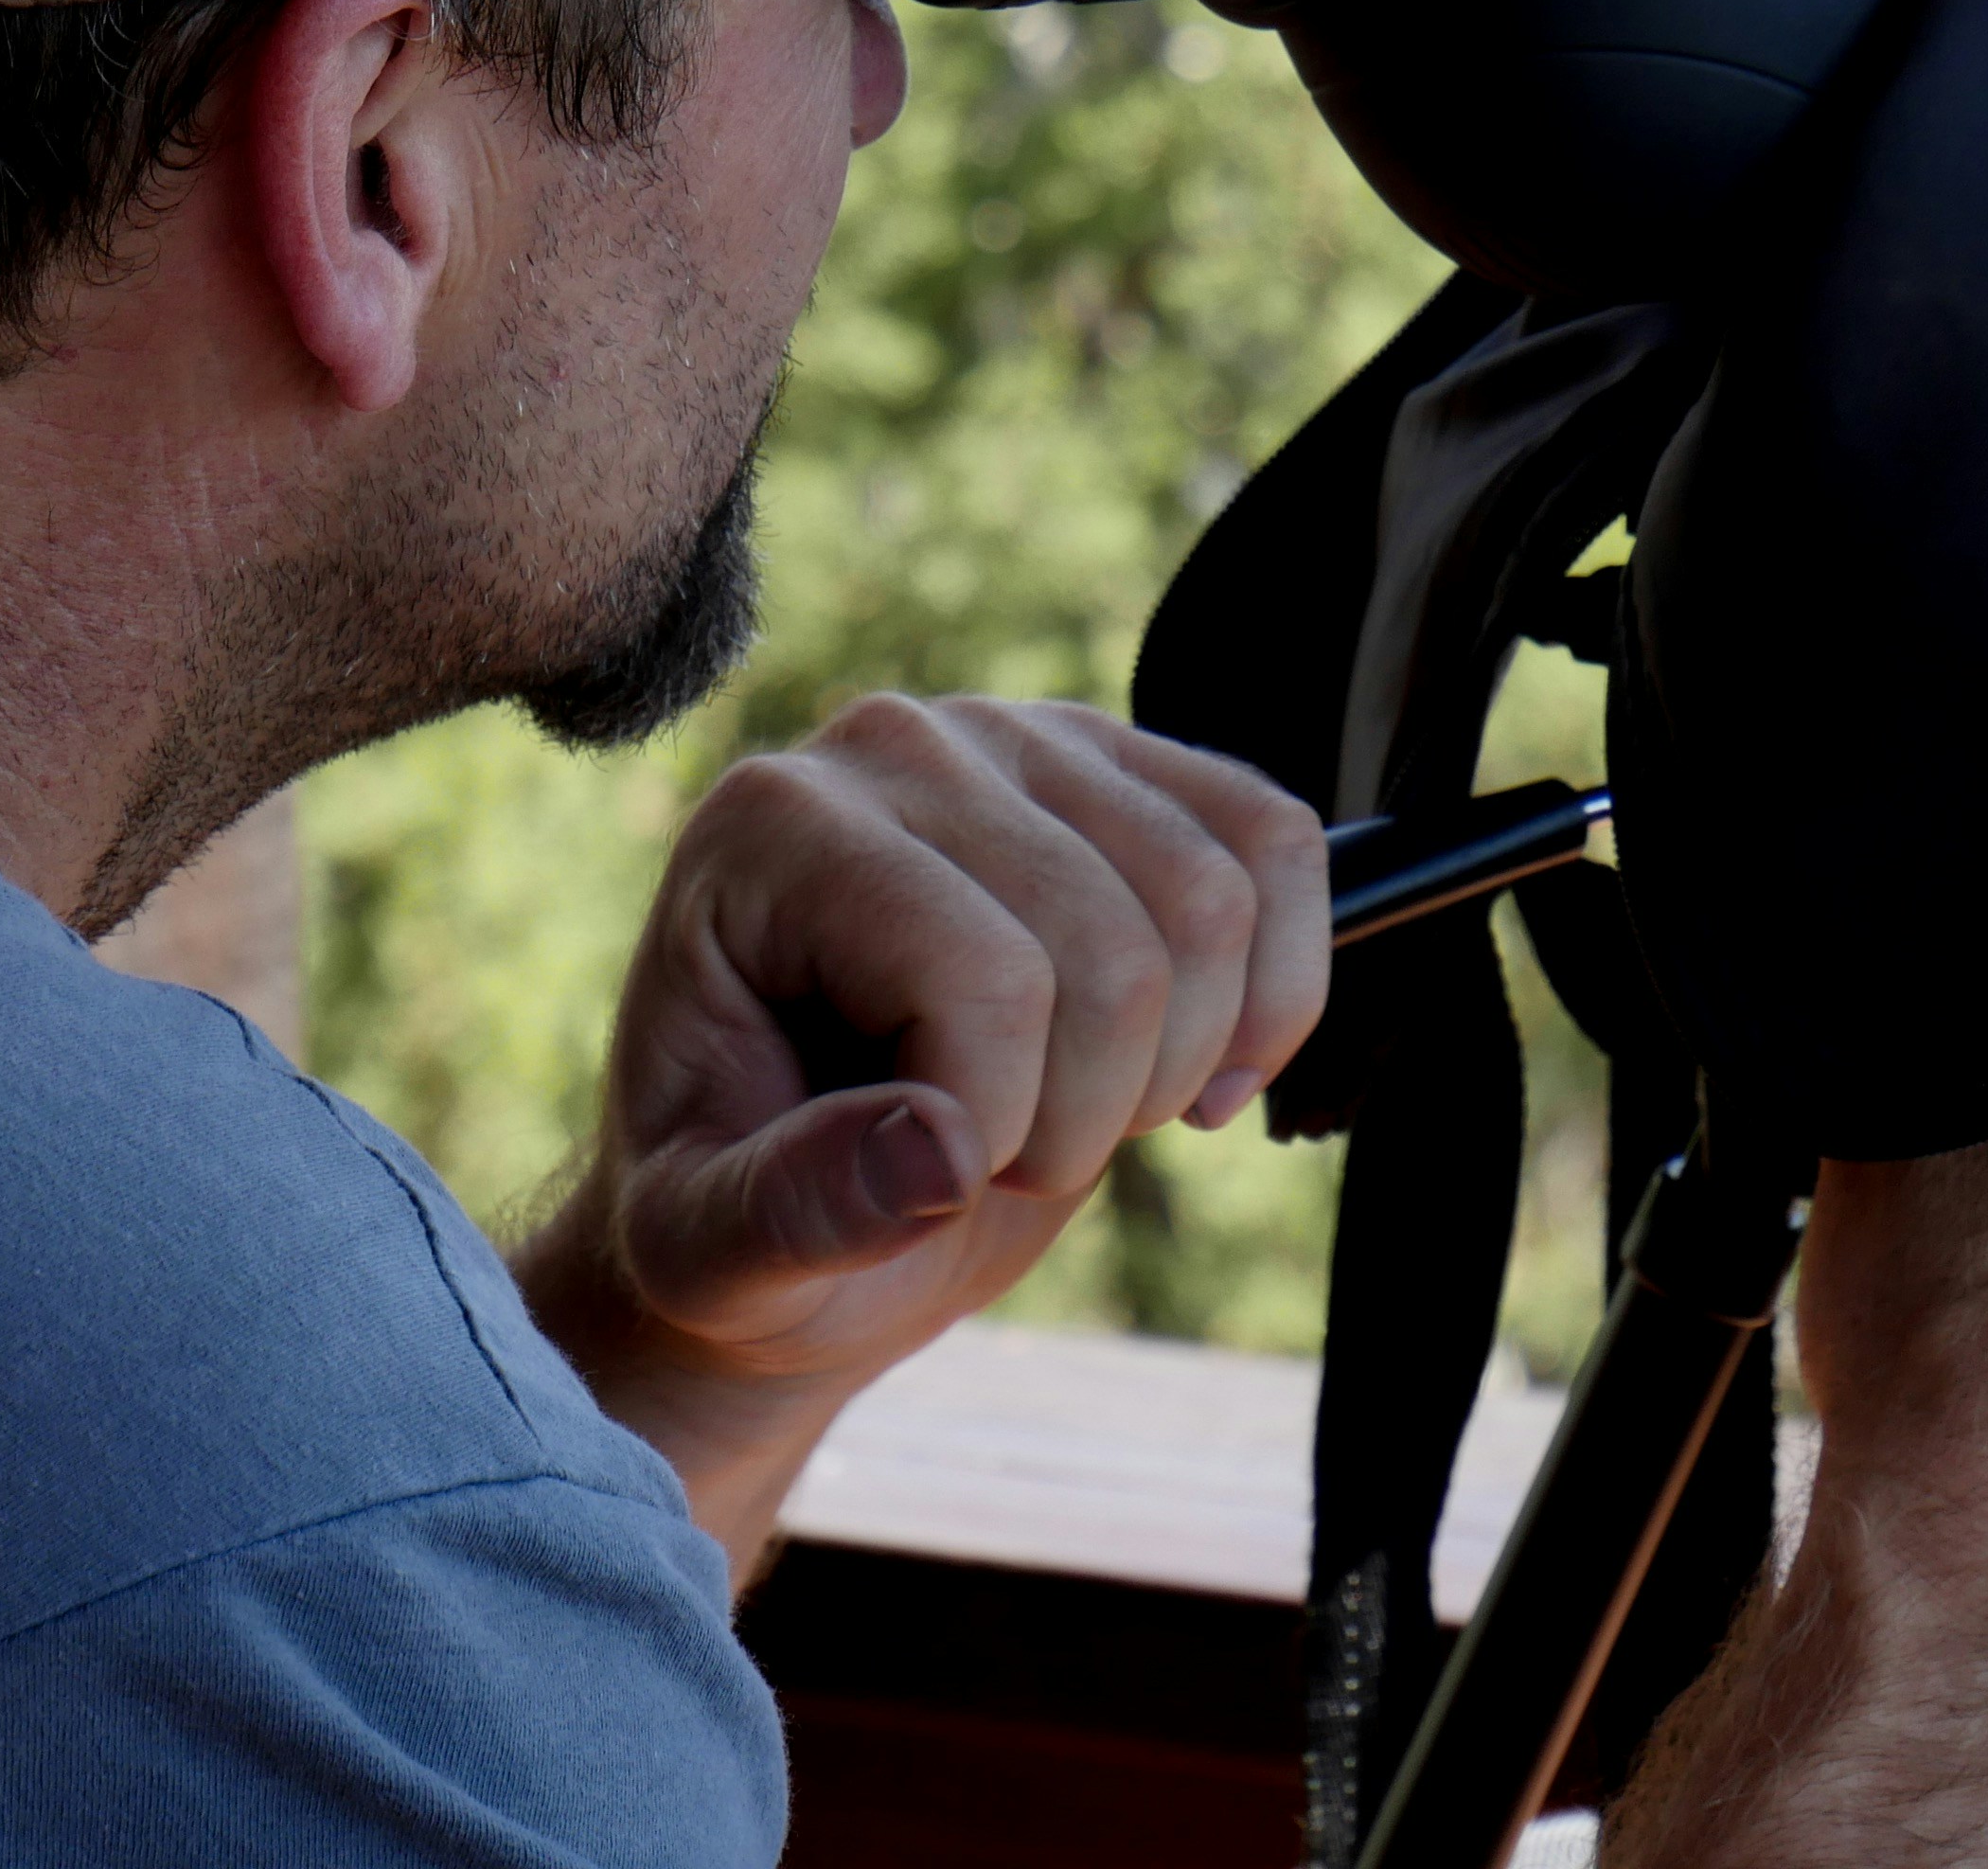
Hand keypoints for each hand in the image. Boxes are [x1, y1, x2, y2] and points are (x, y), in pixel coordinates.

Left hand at [514, 694, 1327, 1556]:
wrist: (780, 1183)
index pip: (986, 978)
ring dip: (1178, 1065)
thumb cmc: (724, 1214)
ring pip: (1215, 903)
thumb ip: (790, 1212)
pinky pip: (1276, 840)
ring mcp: (1022, 734)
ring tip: (1075, 1109)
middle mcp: (897, 744)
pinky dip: (1279, 987)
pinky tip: (1202, 1065)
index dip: (998, 1128)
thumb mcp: (708, 1254)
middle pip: (1117, 949)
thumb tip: (940, 1155)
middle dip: (1088, 1117)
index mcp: (772, 830)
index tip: (921, 1183)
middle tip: (999, 1159)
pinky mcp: (1124, 765)